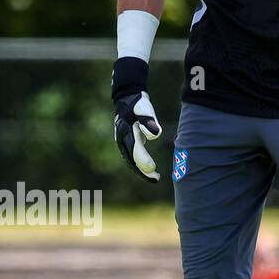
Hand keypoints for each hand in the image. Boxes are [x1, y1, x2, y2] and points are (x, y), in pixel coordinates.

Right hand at [111, 57, 161, 182]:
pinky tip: (148, 169)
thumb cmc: (137, 104)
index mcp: (125, 132)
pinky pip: (133, 156)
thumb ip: (149, 121)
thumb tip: (155, 135)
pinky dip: (139, 164)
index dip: (143, 160)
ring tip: (154, 178)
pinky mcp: (128, 141)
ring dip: (141, 170)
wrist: (127, 98)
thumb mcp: (144, 108)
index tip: (152, 168)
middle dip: (142, 170)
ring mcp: (124, 141)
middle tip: (155, 179)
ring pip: (131, 159)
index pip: (134, 150)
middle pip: (131, 158)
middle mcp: (122, 139)